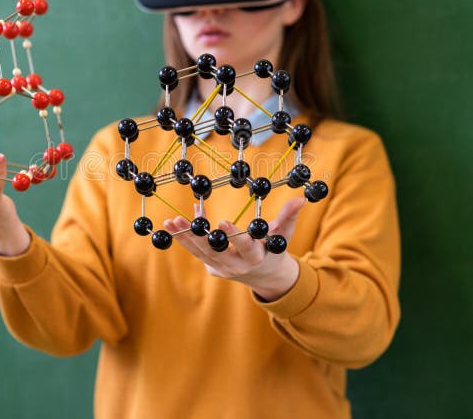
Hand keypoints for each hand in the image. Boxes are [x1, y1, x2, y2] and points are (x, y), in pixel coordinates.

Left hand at [164, 196, 305, 301]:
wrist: (265, 275)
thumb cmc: (274, 249)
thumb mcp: (283, 234)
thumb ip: (289, 216)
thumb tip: (302, 197)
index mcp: (256, 257)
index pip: (244, 246)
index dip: (234, 235)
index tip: (222, 222)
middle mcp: (237, 266)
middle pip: (214, 251)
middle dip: (197, 236)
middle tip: (181, 220)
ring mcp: (222, 269)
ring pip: (200, 252)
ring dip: (184, 236)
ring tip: (170, 221)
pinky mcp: (212, 268)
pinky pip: (197, 252)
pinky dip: (185, 238)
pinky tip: (173, 225)